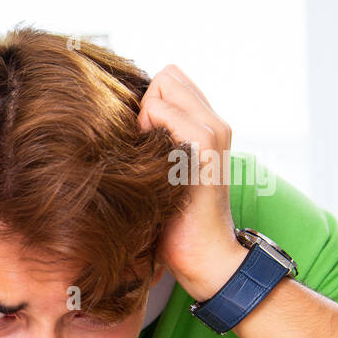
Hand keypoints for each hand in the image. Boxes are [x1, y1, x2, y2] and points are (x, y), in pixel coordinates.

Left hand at [137, 65, 245, 300]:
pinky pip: (158, 112)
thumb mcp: (168, 172)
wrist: (206, 257)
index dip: (146, 104)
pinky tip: (147, 169)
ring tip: (147, 164)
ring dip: (140, 123)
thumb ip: (157, 141)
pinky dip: (142, 133)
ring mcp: (211, 131)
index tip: (140, 142)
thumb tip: (123, 120)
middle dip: (141, 108)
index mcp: (208, 125)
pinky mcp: (202, 145)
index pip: (170, 79)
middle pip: (163, 79)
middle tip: (140, 153)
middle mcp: (214, 122)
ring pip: (159, 92)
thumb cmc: (177, 220)